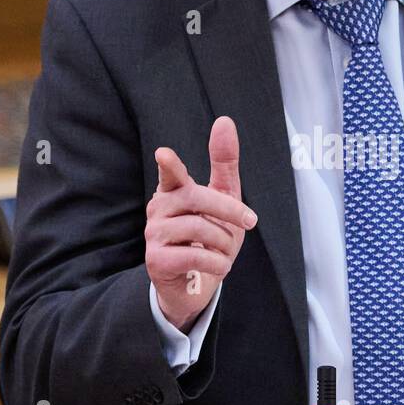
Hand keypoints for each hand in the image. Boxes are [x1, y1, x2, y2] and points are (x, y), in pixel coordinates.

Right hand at [146, 117, 256, 331]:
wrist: (197, 283)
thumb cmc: (211, 237)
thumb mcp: (224, 199)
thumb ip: (223, 164)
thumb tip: (224, 121)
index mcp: (174, 190)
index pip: (170, 174)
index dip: (169, 165)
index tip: (163, 153)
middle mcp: (158, 208)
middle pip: (198, 198)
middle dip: (230, 210)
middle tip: (250, 222)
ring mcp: (153, 234)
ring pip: (199, 229)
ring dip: (224, 243)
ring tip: (223, 251)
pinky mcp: (156, 260)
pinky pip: (196, 257)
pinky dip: (217, 263)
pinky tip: (215, 266)